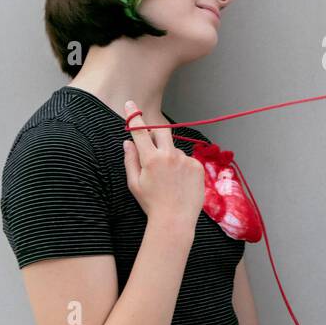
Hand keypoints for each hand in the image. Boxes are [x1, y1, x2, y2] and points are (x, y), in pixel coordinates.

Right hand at [121, 101, 205, 224]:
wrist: (175, 220)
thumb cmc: (151, 204)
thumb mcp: (134, 184)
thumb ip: (130, 160)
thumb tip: (128, 142)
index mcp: (151, 158)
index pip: (141, 131)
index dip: (134, 116)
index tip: (130, 104)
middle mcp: (169, 155)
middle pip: (162, 131)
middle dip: (156, 134)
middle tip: (153, 149)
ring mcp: (186, 160)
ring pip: (174, 150)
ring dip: (169, 157)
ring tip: (168, 180)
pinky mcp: (197, 166)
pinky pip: (187, 160)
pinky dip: (182, 167)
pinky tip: (179, 183)